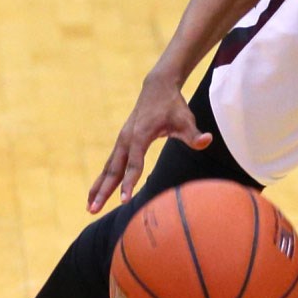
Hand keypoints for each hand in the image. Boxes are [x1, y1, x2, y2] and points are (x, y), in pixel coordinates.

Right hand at [87, 75, 213, 212]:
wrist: (158, 87)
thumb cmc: (174, 106)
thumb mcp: (186, 120)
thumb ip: (194, 135)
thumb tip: (207, 140)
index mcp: (140, 136)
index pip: (134, 164)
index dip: (129, 183)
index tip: (124, 201)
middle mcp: (126, 139)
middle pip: (113, 170)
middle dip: (103, 190)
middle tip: (93, 210)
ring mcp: (121, 141)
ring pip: (107, 168)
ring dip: (97, 187)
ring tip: (90, 208)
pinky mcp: (121, 142)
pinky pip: (110, 164)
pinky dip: (102, 179)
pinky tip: (97, 193)